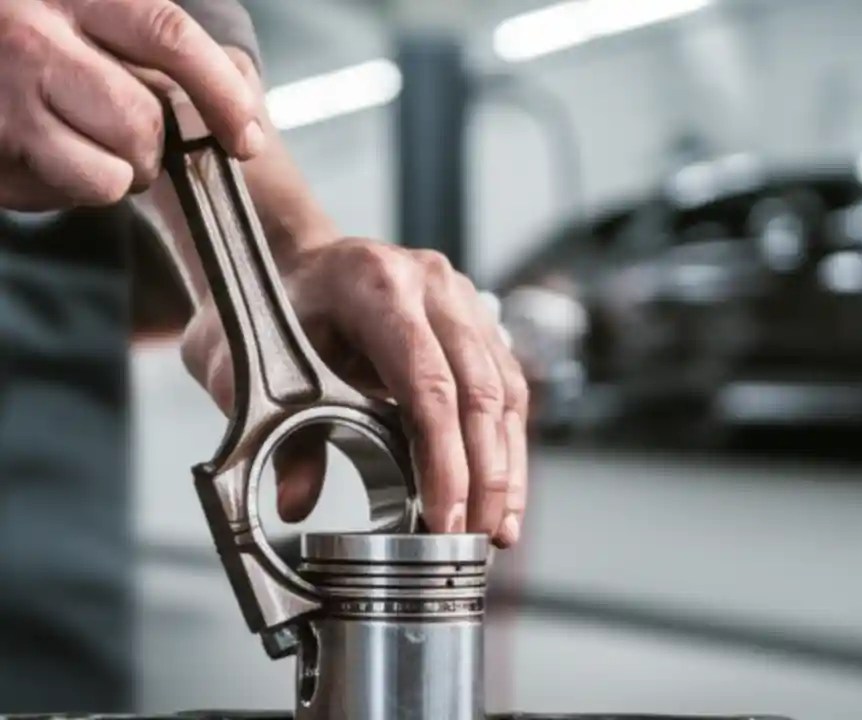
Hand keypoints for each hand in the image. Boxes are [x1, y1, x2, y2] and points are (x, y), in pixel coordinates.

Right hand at [0, 0, 260, 210]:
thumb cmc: (19, 32)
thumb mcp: (80, 12)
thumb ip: (145, 40)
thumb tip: (236, 100)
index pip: (170, 36)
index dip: (222, 95)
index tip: (247, 138)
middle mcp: (29, 35)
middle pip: (143, 121)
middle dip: (153, 148)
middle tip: (131, 141)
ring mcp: (1, 98)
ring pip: (109, 175)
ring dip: (114, 176)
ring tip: (81, 146)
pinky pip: (58, 196)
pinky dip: (62, 190)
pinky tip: (35, 155)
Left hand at [181, 239, 530, 547]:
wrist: (293, 262)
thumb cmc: (270, 305)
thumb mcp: (248, 362)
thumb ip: (276, 430)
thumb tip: (297, 501)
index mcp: (376, 285)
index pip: (428, 383)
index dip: (444, 459)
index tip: (445, 517)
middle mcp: (432, 284)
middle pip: (480, 390)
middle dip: (484, 475)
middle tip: (477, 536)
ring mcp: (462, 299)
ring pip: (504, 390)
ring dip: (504, 466)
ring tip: (498, 527)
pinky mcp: (477, 322)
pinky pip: (505, 387)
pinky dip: (505, 445)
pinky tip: (500, 492)